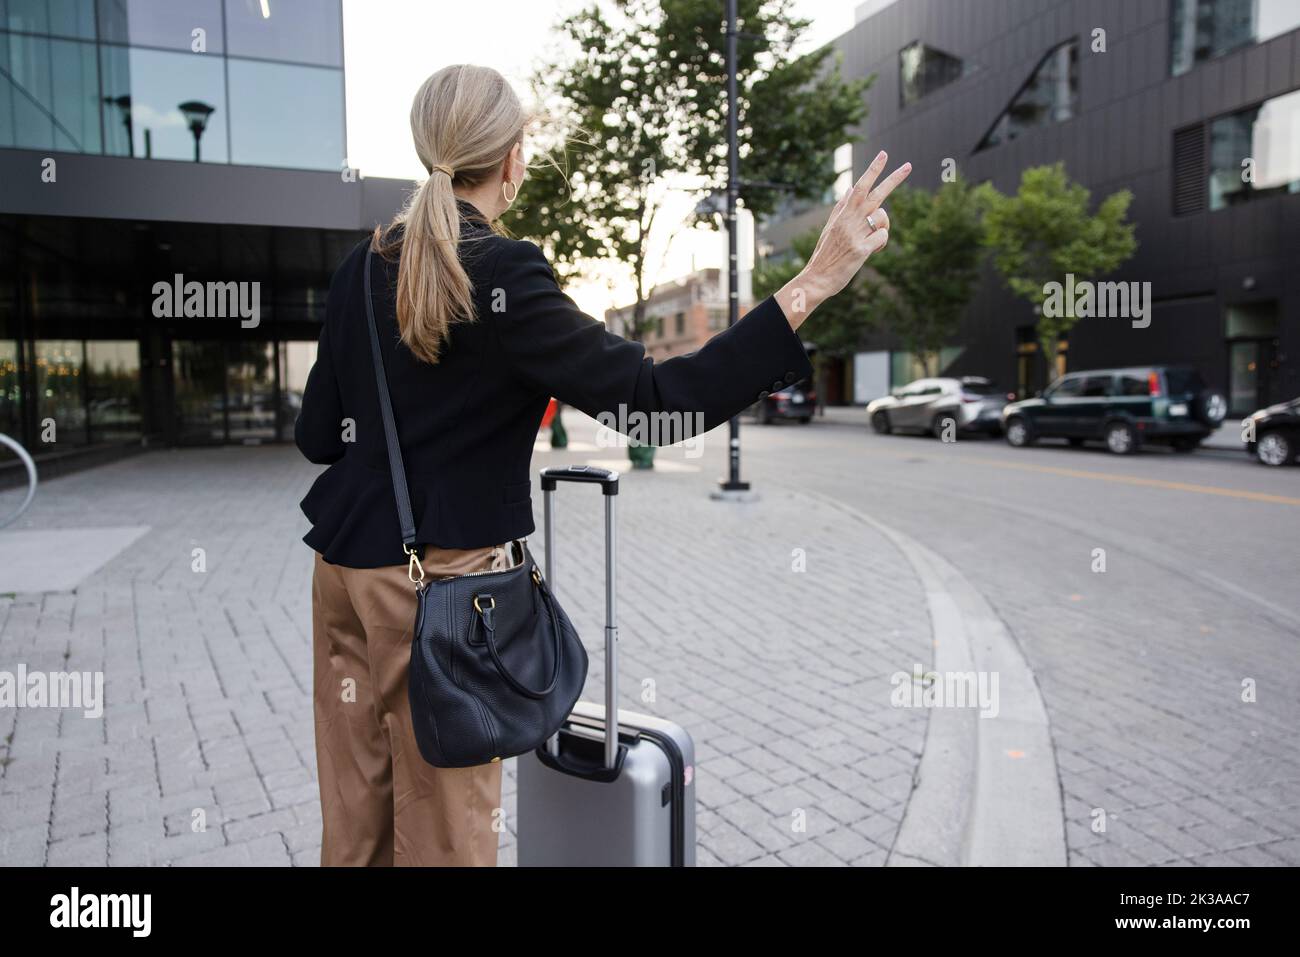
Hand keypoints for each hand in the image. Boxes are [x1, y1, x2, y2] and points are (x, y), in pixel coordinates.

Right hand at [775, 151, 911, 328]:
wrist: (816, 278)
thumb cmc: (825, 255)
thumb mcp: (829, 228)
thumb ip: (840, 208)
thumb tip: (849, 188)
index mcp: (842, 214)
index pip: (860, 186)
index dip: (873, 170)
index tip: (884, 154)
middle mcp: (849, 220)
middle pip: (876, 194)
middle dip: (893, 179)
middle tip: (908, 166)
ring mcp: (855, 234)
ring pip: (883, 218)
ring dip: (883, 228)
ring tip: (872, 242)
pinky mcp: (861, 250)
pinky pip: (883, 237)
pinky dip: (881, 244)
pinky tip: (871, 251)